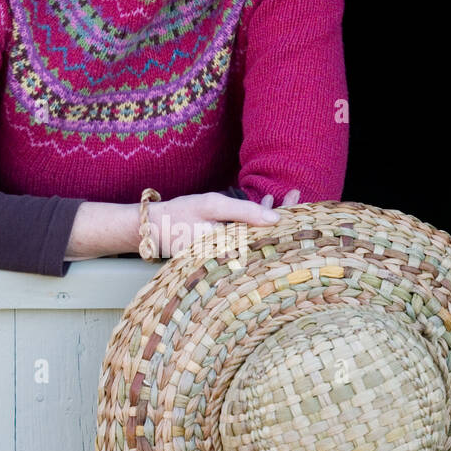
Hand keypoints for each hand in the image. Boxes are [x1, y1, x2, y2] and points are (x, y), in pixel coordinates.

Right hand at [143, 189, 300, 257]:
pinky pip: (245, 235)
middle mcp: (234, 256)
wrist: (152, 228)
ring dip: (268, 215)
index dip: (286, 215)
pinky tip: (263, 207)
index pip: (268, 233)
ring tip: (283, 197)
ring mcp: (229, 253)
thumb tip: (275, 219)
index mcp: (234, 248)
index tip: (298, 198)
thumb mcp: (211, 206)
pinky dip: (254, 221)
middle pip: (265, 235)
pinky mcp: (223, 249)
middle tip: (297, 194)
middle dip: (282, 214)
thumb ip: (242, 212)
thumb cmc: (180, 215)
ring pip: (256, 234)